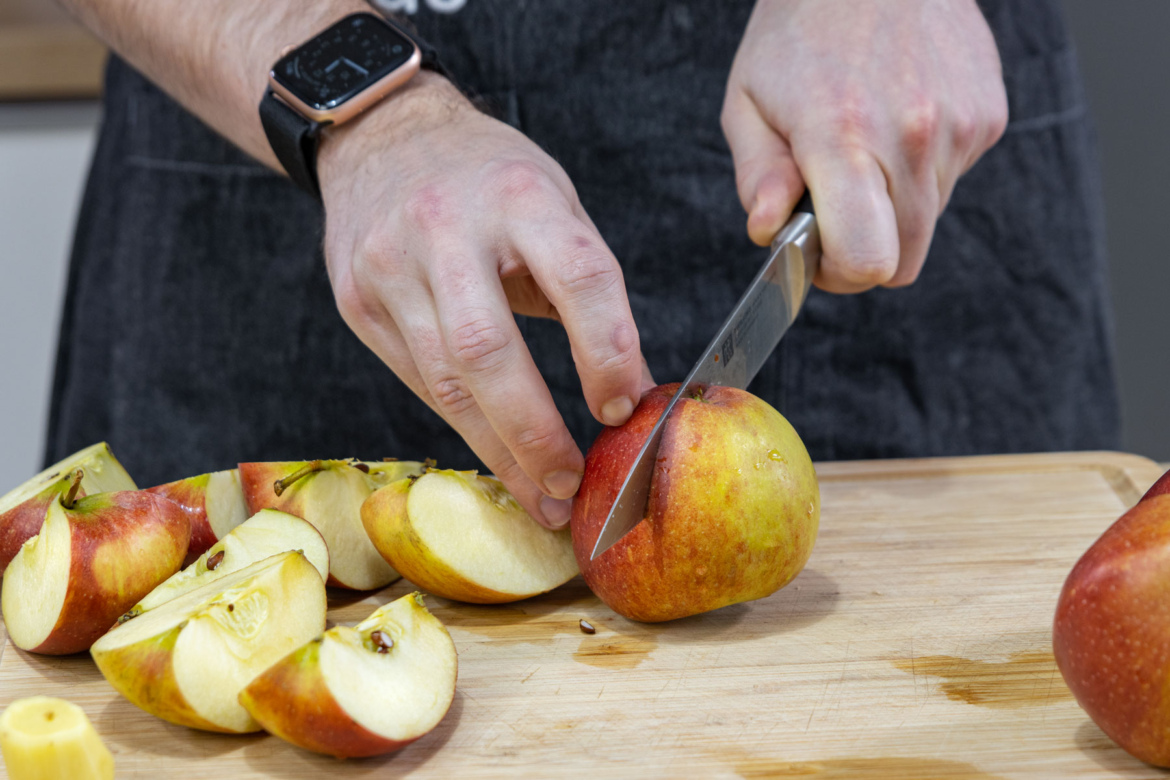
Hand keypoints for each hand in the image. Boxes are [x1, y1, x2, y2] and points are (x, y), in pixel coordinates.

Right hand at [318, 74, 651, 528]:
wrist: (385, 139)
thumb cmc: (489, 179)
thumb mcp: (552, 204)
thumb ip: (588, 288)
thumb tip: (627, 392)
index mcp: (519, 193)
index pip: (576, 277)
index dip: (606, 351)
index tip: (623, 409)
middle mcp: (446, 227)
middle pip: (488, 349)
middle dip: (535, 432)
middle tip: (572, 485)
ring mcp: (390, 265)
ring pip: (446, 380)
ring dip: (499, 450)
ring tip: (541, 496)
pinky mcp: (358, 301)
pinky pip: (418, 380)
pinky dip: (464, 425)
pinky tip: (496, 453)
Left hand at [722, 0, 1008, 290]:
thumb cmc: (802, 29)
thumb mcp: (748, 100)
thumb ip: (756, 175)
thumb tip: (766, 230)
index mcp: (844, 138)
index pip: (868, 261)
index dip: (840, 276)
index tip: (819, 257)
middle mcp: (912, 137)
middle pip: (904, 260)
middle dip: (865, 250)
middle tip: (834, 209)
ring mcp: (960, 128)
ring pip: (928, 220)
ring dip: (893, 206)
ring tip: (865, 144)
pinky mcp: (989, 117)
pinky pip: (953, 178)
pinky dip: (923, 169)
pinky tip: (897, 119)